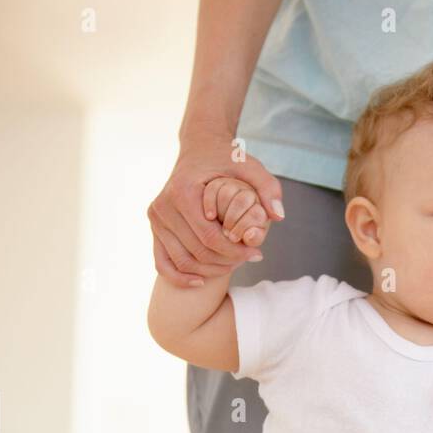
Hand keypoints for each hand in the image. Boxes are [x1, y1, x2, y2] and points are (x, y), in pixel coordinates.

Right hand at [147, 129, 284, 287]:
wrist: (199, 150)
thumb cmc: (226, 160)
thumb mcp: (251, 167)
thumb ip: (268, 188)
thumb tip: (278, 216)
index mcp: (183, 192)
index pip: (210, 237)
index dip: (235, 252)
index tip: (256, 253)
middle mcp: (163, 206)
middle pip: (197, 252)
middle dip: (226, 262)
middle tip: (248, 260)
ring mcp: (156, 218)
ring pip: (183, 261)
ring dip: (210, 271)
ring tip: (233, 265)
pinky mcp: (154, 227)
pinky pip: (162, 262)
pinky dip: (179, 277)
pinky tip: (201, 282)